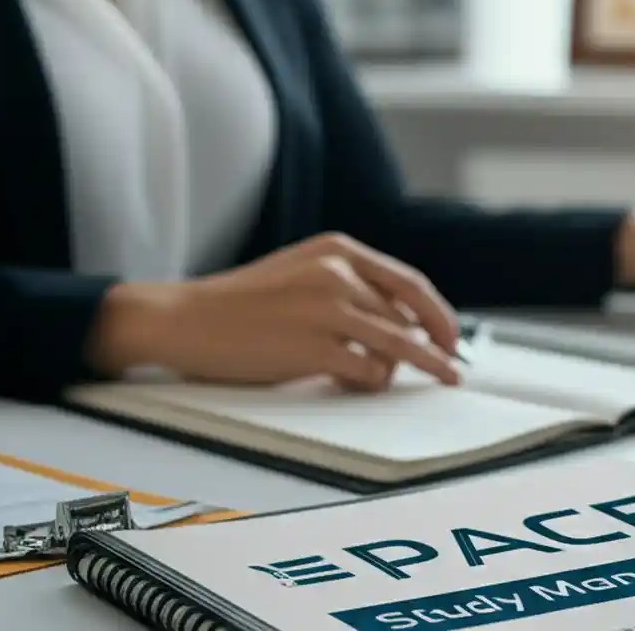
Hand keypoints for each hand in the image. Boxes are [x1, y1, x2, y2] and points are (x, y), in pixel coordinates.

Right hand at [86, 233, 460, 388]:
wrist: (183, 318)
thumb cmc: (240, 303)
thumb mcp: (301, 272)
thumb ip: (348, 286)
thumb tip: (401, 322)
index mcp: (337, 250)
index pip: (410, 283)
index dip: (439, 314)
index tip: (451, 337)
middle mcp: (337, 274)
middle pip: (408, 318)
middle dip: (430, 347)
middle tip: (448, 368)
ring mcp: (326, 311)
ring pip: (397, 346)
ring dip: (412, 369)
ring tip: (429, 381)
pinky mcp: (313, 348)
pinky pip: (368, 373)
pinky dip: (371, 383)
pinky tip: (358, 384)